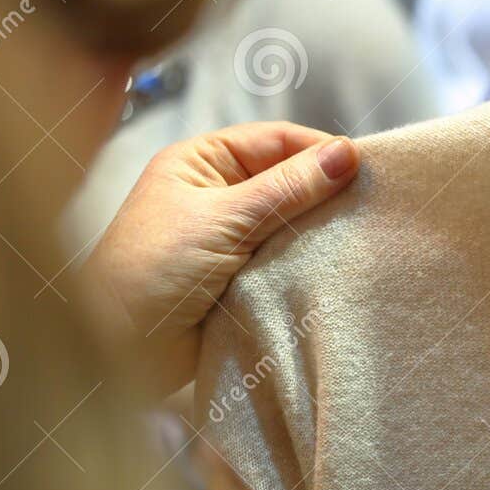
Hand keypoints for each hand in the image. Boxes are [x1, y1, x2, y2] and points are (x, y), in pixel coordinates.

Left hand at [85, 123, 359, 397]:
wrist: (116, 348)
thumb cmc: (152, 270)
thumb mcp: (224, 220)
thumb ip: (288, 188)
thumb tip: (348, 153)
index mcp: (201, 163)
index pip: (275, 141)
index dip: (320, 150)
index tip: (366, 167)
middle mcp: (217, 194)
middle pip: (287, 180)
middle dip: (325, 191)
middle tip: (373, 203)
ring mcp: (230, 237)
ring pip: (291, 222)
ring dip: (319, 230)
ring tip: (363, 234)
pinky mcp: (242, 278)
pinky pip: (286, 260)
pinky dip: (309, 262)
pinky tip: (338, 264)